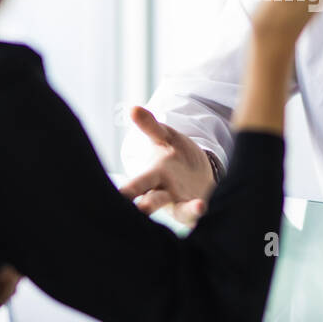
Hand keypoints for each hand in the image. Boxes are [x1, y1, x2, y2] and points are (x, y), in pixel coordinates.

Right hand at [118, 106, 215, 227]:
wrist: (197, 171)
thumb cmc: (175, 155)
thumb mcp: (165, 137)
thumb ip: (151, 126)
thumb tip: (133, 108)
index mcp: (152, 176)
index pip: (136, 185)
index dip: (127, 191)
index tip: (119, 196)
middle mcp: (162, 193)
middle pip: (151, 201)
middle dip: (146, 205)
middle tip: (141, 208)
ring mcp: (179, 202)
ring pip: (178, 210)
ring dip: (187, 210)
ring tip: (198, 206)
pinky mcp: (195, 207)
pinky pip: (195, 212)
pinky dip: (198, 210)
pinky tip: (203, 205)